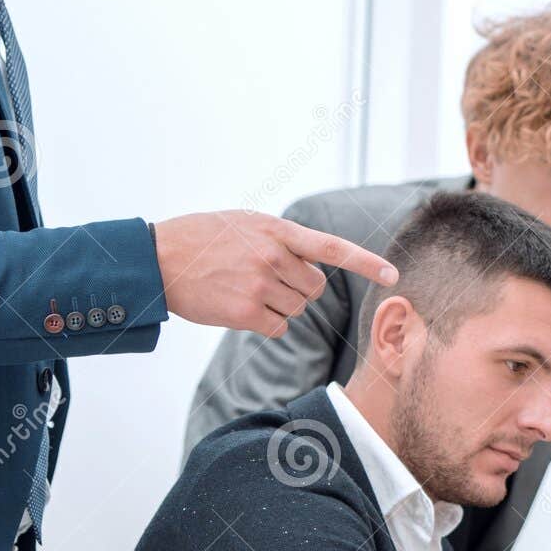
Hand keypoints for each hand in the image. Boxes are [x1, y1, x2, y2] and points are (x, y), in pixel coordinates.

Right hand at [152, 211, 396, 336]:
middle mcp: (273, 256)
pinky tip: (240, 308)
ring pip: (296, 309)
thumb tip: (311, 260)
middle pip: (314, 288)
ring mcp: (260, 285)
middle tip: (266, 279)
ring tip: (245, 288)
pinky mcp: (246, 312)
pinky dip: (265, 324)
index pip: (332, 248)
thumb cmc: (202, 238)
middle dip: (298, 289)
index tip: (393, 274)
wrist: (158, 259)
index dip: (366, 262)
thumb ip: (281, 237)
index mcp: (277, 230)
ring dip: (279, 306)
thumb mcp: (245, 222)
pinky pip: (278, 328)